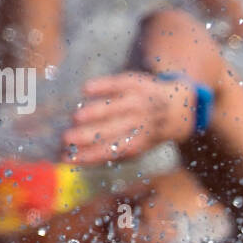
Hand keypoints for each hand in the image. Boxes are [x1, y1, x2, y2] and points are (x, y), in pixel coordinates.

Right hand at [62, 73, 195, 164]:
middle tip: (66, 138)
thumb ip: (107, 152)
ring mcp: (140, 101)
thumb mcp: (135, 146)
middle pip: (113, 131)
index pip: (111, 151)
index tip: (67, 157)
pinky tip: (86, 89)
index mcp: (139, 142)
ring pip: (117, 107)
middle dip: (89, 136)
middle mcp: (141, 122)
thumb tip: (69, 159)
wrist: (177, 106)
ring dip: (96, 113)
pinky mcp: (136, 83)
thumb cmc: (144, 131)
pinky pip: (120, 83)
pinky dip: (104, 85)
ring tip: (75, 117)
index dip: (89, 155)